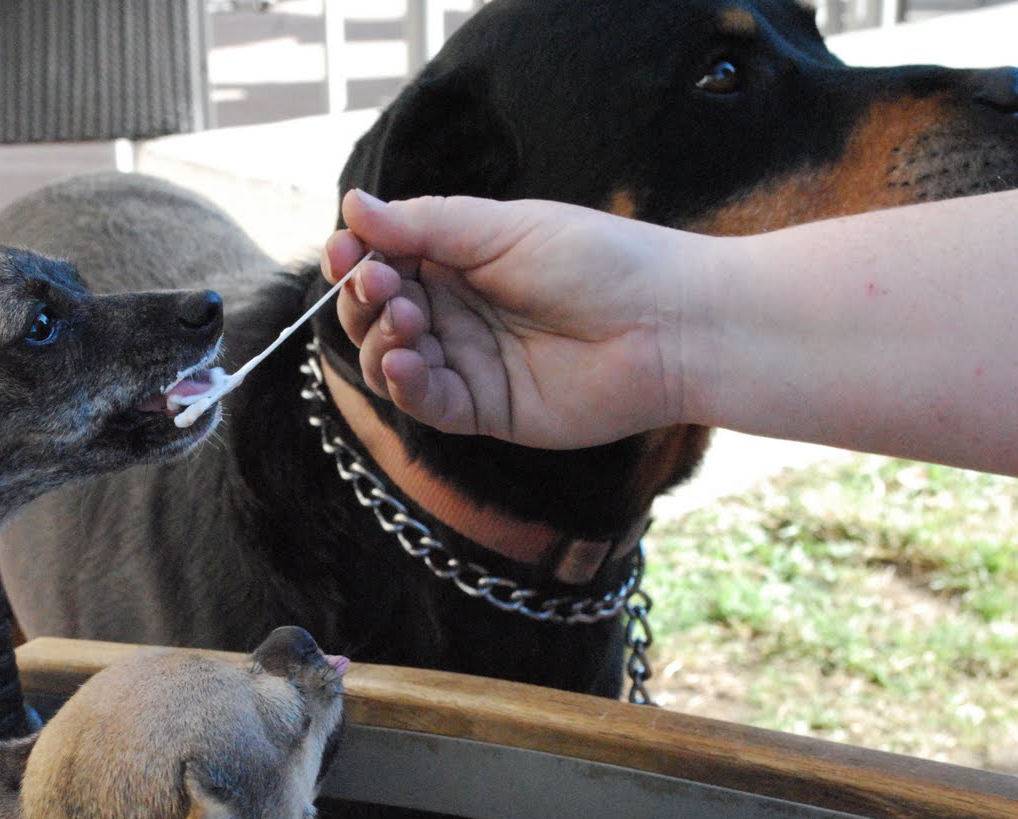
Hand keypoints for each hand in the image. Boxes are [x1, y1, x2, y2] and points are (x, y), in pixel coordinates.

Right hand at [323, 191, 696, 447]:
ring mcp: (469, 362)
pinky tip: (403, 362)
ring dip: (378, 340)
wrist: (670, 324)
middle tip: (379, 284)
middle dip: (363, 300)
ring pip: (390, 360)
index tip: (346, 251)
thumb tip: (351, 208)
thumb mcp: (503, 229)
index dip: (357, 260)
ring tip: (402, 320)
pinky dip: (403, 384)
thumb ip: (424, 224)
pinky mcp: (485, 410)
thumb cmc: (601, 261)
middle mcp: (457, 312)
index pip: (385, 262)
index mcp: (460, 261)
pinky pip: (426, 403)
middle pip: (377, 314)